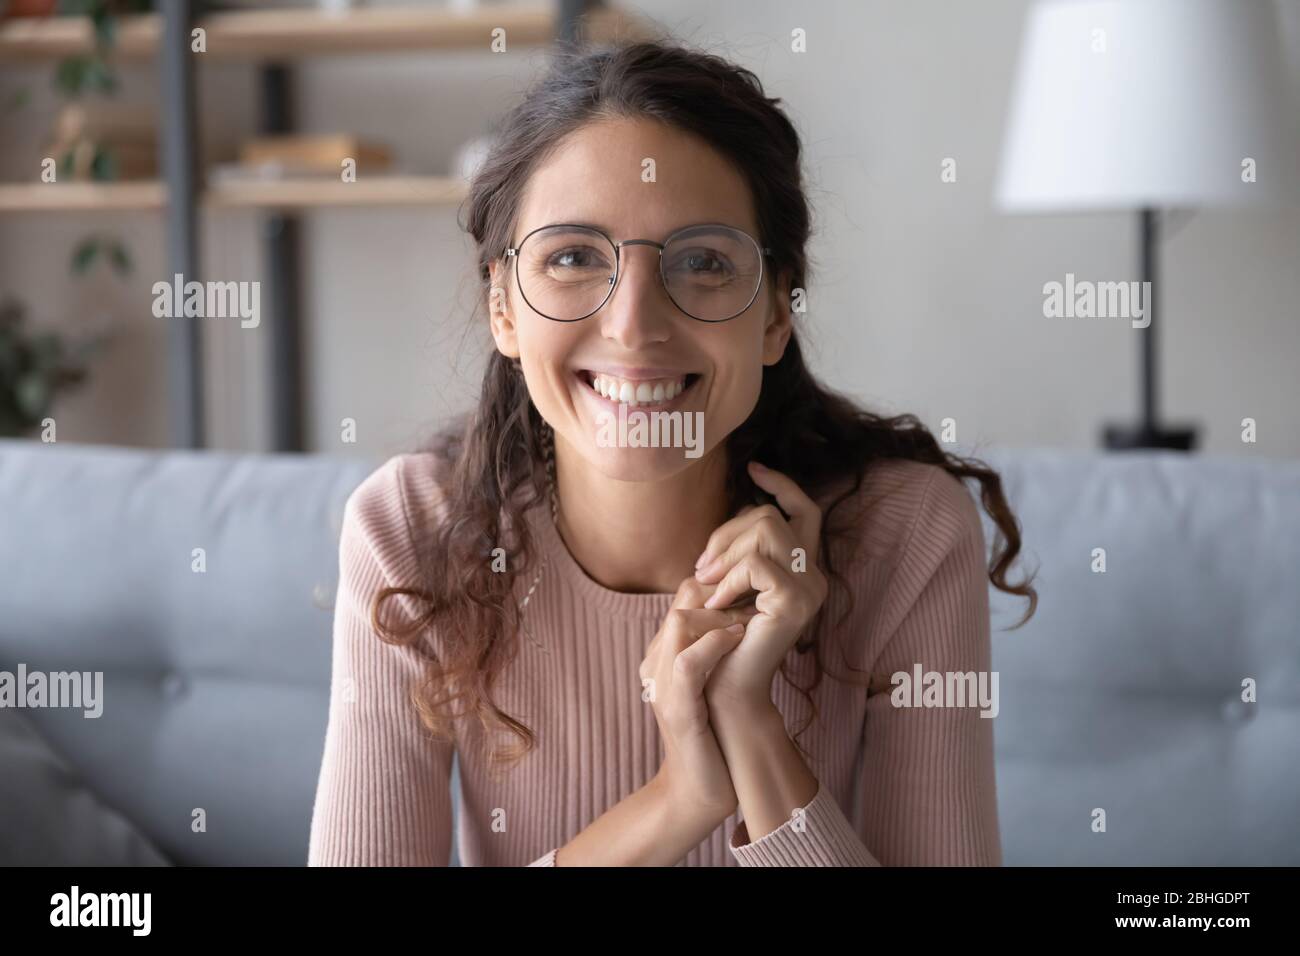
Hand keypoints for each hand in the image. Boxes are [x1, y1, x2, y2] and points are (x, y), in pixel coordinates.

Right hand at [640, 576, 753, 824]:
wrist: (699, 791)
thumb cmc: (714, 735)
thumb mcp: (714, 682)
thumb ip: (717, 650)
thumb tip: (748, 613)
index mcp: (662, 654)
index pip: (684, 596)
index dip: (722, 588)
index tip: (755, 599)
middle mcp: (655, 663)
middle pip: (682, 601)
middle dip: (724, 596)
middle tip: (756, 608)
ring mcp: (661, 685)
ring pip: (681, 622)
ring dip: (723, 617)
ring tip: (749, 624)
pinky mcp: (676, 708)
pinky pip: (688, 661)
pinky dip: (715, 644)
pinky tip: (738, 640)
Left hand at [692, 461, 828, 713]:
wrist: (723, 687)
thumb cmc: (718, 638)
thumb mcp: (725, 583)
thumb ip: (739, 550)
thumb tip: (743, 506)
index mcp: (801, 569)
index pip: (805, 510)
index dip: (781, 484)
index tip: (754, 468)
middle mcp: (814, 576)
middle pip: (771, 515)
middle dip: (727, 531)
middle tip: (701, 567)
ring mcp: (810, 589)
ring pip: (766, 529)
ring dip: (726, 551)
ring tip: (706, 583)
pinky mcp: (796, 601)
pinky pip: (757, 563)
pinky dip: (728, 577)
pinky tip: (716, 600)